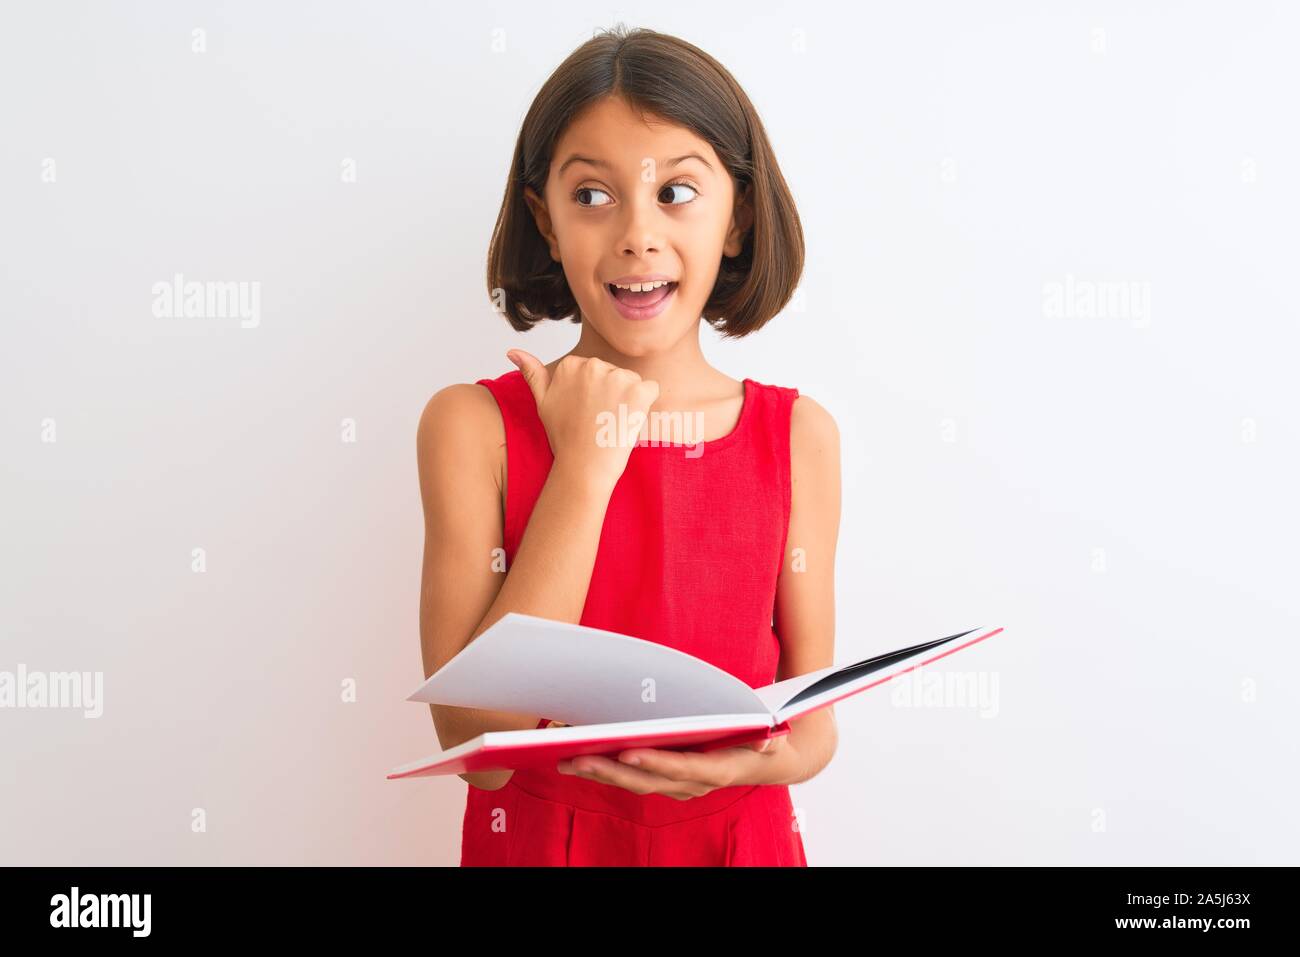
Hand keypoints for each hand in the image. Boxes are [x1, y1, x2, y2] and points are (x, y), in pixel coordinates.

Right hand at [507, 350, 658, 491]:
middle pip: (615, 374)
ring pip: (632, 383)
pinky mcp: (639, 390)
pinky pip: (651, 390)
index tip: (586, 411)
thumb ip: (532, 372)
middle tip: (599, 419)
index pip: (596, 372)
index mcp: (572, 364)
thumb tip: (510, 351)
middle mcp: (593, 364)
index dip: (595, 394)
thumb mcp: (542, 402)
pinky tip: (628, 421)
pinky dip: (645, 407)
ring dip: (629, 400)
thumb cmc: (564, 437)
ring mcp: (617, 376)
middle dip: (612, 394)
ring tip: (611, 422)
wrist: (584, 466)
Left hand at [553, 729, 791, 798]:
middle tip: (579, 757)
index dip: (655, 762)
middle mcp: (691, 784)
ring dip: (598, 772)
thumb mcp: (772, 737)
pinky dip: (603, 769)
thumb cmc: (761, 740)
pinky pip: (629, 777)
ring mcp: (674, 785)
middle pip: (645, 780)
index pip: (681, 768)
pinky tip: (577, 759)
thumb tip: (767, 739)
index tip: (629, 751)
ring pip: (631, 782)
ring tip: (566, 759)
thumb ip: (769, 739)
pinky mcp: (662, 780)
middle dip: (610, 769)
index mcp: (715, 770)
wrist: (761, 761)